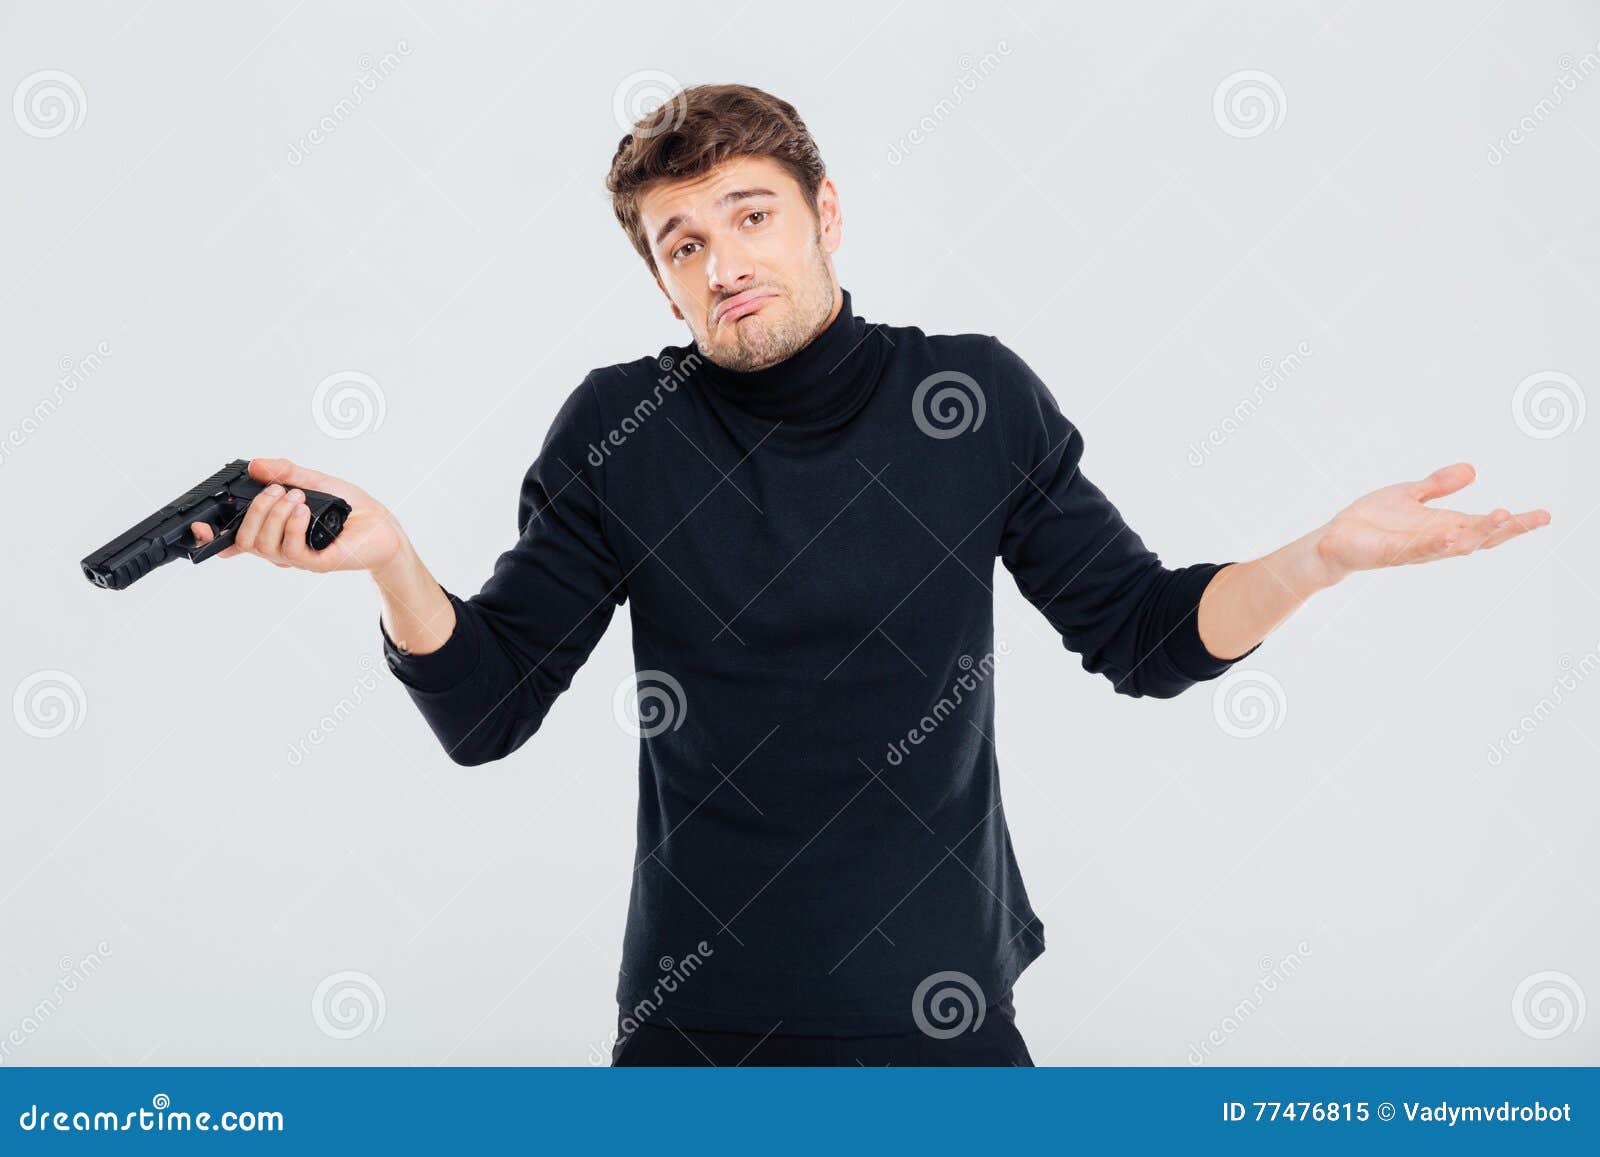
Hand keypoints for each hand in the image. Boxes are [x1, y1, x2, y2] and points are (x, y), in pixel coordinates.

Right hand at [189, 457, 407, 574]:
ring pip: (263, 545)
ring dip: (273, 515)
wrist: (383, 526)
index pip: (235, 539)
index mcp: (274, 529)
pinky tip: (302, 510)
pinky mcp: (316, 563)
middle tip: (277, 489)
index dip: (211, 537)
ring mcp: (297, 557)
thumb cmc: (352, 508)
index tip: (197, 527)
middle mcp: (280, 546)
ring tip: (295, 496)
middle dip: (254, 510)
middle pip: (244, 539)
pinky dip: (291, 526)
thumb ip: (285, 473)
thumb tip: (256, 465)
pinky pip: (290, 551)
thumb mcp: (315, 481)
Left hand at [1310, 462, 1549, 585]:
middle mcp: (1435, 541)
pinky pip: (1416, 549)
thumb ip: (1438, 485)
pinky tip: (1451, 534)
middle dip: (1506, 529)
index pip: (1484, 526)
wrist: (1334, 539)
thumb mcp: (1410, 494)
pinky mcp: (1390, 553)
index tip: (1545, 514)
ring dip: (1477, 532)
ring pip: (1453, 544)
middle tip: (1535, 517)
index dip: (1515, 522)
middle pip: (1478, 538)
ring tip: (1502, 517)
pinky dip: (1434, 543)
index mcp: (1443, 526)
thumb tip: (1472, 470)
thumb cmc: (1373, 520)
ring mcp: (1414, 549)